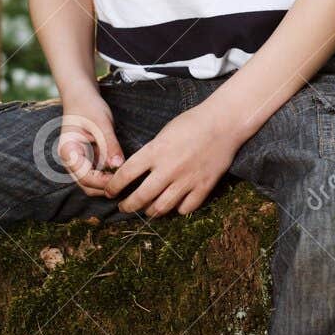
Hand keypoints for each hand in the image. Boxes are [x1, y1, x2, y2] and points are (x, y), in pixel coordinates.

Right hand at [56, 89, 124, 198]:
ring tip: (126, 175)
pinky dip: (108, 175)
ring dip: (108, 182)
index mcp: (69, 152)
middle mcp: (70, 160)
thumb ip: (110, 146)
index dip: (104, 182)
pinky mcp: (86, 159)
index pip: (86, 178)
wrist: (81, 95)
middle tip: (127, 181)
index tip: (122, 179)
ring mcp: (77, 161)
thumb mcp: (102, 124)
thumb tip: (119, 165)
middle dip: (106, 187)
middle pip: (87, 186)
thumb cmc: (88, 106)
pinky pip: (97, 173)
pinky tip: (122, 169)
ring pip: (92, 182)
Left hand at [102, 104, 238, 216]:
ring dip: (150, 211)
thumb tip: (137, 172)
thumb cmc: (192, 123)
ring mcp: (187, 180)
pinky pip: (186, 208)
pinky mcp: (203, 187)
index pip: (126, 175)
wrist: (223, 123)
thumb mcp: (164, 133)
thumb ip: (151, 153)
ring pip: (162, 207)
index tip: (110, 192)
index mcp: (155, 151)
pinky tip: (175, 205)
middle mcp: (169, 169)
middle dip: (128, 206)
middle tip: (124, 207)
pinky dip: (177, 209)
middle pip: (141, 197)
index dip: (114, 187)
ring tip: (147, 210)